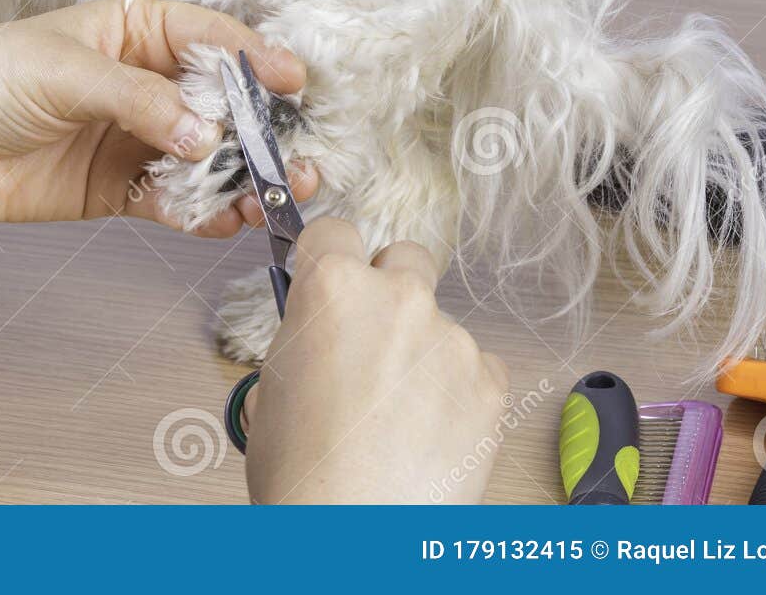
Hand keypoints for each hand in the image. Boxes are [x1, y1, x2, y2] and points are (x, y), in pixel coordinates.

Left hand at [0, 0, 315, 233]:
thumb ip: (142, 102)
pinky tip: (221, 219)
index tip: (293, 81)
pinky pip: (171, 200)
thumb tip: (206, 137)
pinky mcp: (113, 189)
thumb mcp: (68, 72)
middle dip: (258, 132)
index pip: (208, 39)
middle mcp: (139, 83)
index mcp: (130, 32)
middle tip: (294, 158)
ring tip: (271, 197)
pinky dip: (199, 211)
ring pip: (203, 158)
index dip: (253, 58)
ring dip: (239, 179)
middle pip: (217, 105)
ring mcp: (129, 138)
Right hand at [243, 217, 510, 502]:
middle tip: (371, 339)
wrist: (353, 535)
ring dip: (423, 350)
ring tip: (397, 413)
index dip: (328, 256)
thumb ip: (306, 335)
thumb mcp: (274, 384)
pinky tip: (429, 430)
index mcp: (333, 288)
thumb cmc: (304, 473)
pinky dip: (458, 390)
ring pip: (440, 322)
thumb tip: (323, 330)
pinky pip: (476, 366)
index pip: (334, 231)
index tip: (330, 272)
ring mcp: (451, 339)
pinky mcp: (491, 383)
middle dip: (389, 287)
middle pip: (405, 258)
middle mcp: (398, 299)